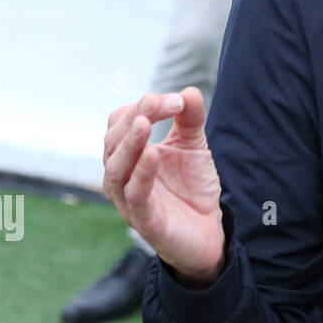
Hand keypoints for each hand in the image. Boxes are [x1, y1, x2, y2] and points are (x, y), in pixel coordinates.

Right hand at [102, 88, 225, 285]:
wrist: (210, 230)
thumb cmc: (192, 187)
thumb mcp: (194, 146)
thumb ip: (190, 119)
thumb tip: (188, 91)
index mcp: (129, 154)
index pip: (121, 123)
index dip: (142, 106)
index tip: (175, 101)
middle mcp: (122, 176)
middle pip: (113, 143)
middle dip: (134, 119)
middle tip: (157, 103)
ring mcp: (129, 200)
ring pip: (117, 170)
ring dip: (129, 145)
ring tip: (144, 123)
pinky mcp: (145, 221)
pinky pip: (135, 196)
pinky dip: (142, 174)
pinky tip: (153, 155)